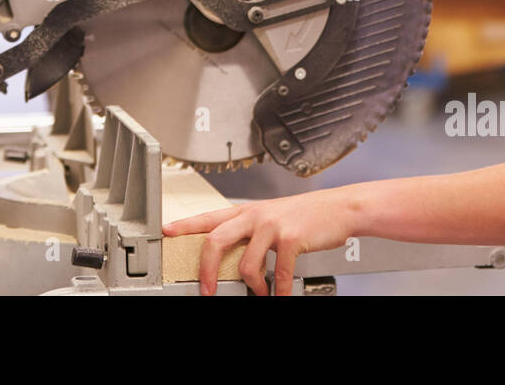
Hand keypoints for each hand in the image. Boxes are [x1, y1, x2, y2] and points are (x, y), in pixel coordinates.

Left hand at [162, 187, 358, 295]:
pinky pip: (279, 274)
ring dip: (253, 287)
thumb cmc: (304, 216)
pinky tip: (282, 296)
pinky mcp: (291, 238)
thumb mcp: (271, 217)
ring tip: (261, 293)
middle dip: (206, 270)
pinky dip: (280, 291)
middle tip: (206, 290)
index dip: (184, 225)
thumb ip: (249, 232)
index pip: (207, 217)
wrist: (339, 208)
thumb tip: (230, 256)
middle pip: (215, 240)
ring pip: (245, 264)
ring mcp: (272, 225)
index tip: (165, 232)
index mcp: (246, 211)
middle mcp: (255, 215)